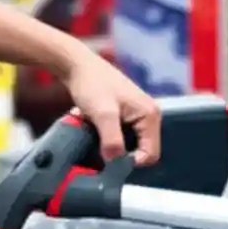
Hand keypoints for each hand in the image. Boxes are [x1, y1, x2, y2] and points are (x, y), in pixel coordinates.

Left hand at [63, 50, 160, 165]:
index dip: (130, 162)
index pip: (150, 154)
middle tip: (98, 147)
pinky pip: (123, 136)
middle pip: (141, 151)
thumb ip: (112, 140)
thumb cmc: (92, 84)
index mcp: (150, 115)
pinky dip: (108, 137)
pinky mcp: (128, 114)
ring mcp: (139, 114)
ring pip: (130, 144)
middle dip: (121, 154)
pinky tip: (95, 129)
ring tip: (95, 135)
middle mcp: (149, 115)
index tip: (108, 159)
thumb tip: (115, 164)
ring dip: (112, 145)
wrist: (77, 65)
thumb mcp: (102, 114)